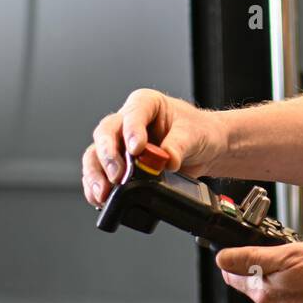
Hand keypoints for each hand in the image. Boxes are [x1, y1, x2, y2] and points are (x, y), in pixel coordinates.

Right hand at [81, 88, 225, 206]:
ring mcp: (121, 143)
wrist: (206, 149)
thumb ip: (178, 146)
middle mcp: (128, 121)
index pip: (133, 113)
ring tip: (104, 192)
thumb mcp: (194, 134)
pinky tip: (101, 198)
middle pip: (106, 133)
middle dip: (108, 155)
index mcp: (147, 104)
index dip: (132, 131)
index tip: (137, 149)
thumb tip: (166, 160)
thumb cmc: (199, 131)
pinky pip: (100, 173)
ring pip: (96, 154)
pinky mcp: (119, 164)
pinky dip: (97, 186)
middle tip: (117, 174)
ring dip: (96, 174)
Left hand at [217, 243, 302, 302]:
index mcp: (262, 291)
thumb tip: (223, 257)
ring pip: (275, 293)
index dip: (234, 259)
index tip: (238, 250)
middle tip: (286, 254)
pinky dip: (299, 292)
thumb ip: (252, 256)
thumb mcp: (290, 254)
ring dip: (284, 280)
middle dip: (264, 268)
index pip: (231, 275)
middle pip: (254, 284)